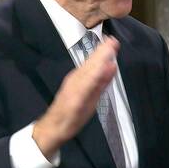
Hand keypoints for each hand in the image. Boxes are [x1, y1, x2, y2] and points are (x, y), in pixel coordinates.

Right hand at [32, 35, 119, 159]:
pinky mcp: (74, 100)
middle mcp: (76, 80)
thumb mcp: (91, 95)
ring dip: (97, 61)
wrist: (55, 127)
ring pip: (88, 72)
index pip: (93, 63)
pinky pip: (84, 87)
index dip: (103, 52)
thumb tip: (112, 66)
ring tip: (108, 49)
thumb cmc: (71, 113)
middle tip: (113, 40)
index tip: (113, 41)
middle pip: (91, 65)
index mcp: (81, 79)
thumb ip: (101, 82)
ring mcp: (74, 89)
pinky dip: (92, 78)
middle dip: (102, 53)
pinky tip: (99, 71)